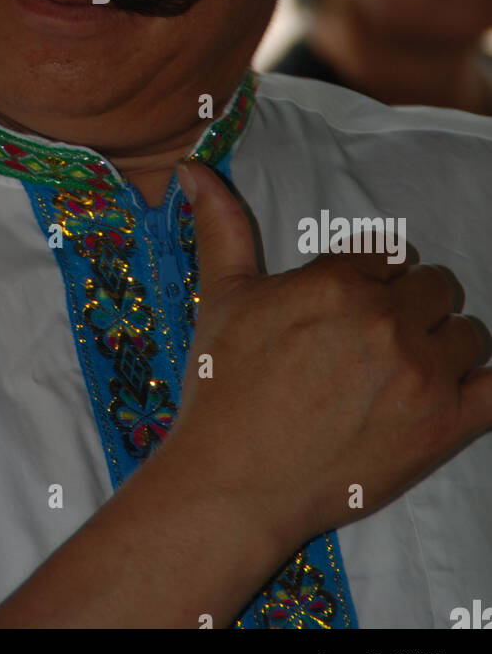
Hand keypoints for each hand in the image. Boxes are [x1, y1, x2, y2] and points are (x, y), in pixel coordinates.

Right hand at [163, 159, 491, 557]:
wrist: (235, 482)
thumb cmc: (222, 390)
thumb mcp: (220, 297)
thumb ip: (222, 226)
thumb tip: (192, 170)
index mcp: (335, 281)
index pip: (388, 252)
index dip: (376, 275)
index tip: (360, 301)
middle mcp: (384, 320)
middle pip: (435, 286)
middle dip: (413, 305)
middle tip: (380, 339)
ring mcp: (420, 374)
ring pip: (467, 333)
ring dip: (445, 344)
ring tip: (409, 370)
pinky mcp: (444, 425)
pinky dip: (487, 384)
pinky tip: (465, 387)